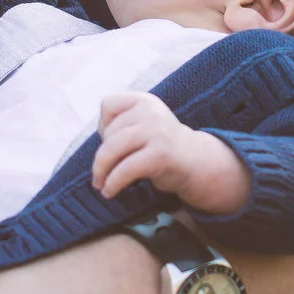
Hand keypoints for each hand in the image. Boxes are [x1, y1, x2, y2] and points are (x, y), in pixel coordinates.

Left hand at [92, 90, 250, 215]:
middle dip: (102, 155)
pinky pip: (126, 169)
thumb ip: (122, 126)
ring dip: (101, 171)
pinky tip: (109, 192)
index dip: (104, 125)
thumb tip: (97, 152)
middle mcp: (151, 111)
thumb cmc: (162, 147)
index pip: (108, 104)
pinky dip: (113, 182)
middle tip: (104, 171)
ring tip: (100, 184)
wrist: (197, 163)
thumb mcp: (144, 125)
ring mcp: (157, 132)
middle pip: (109, 132)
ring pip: (112, 149)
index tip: (111, 142)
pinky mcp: (160, 154)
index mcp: (145, 101)